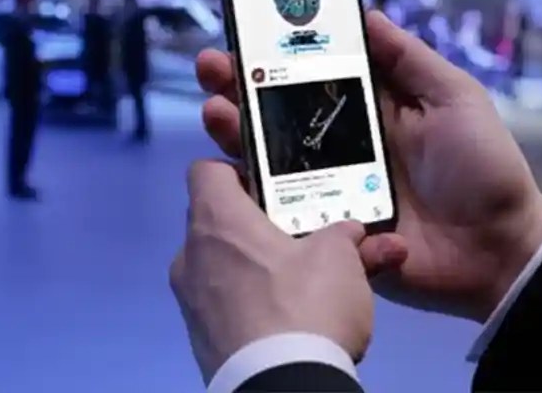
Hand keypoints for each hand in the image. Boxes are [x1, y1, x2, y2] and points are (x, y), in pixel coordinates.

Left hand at [170, 160, 404, 382]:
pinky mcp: (201, 341)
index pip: (206, 170)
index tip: (271, 186)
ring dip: (258, 268)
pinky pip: (225, 307)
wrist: (281, 389)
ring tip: (305, 284)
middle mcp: (191, 256)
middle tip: (299, 236)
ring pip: (222, 267)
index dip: (237, 170)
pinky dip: (253, 306)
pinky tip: (292, 321)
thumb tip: (351, 232)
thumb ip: (344, 236)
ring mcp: (190, 302)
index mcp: (216, 221)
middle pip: (216, 221)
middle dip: (257, 225)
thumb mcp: (339, 259)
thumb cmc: (305, 306)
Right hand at [197, 11, 541, 322]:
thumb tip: (366, 15)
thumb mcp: (455, 99)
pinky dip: (250, 193)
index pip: (310, 75)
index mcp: (369, 111)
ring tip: (215, 110)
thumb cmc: (484, 169)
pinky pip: (277, 211)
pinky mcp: (324, 231)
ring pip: (266, 158)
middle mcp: (340, 146)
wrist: (499, 253)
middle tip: (212, 66)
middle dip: (238, 87)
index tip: (245, 32)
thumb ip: (410, 59)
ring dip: (234, 132)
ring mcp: (328, 189)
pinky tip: (229, 171)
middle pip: (275, 113)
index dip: (276, 54)